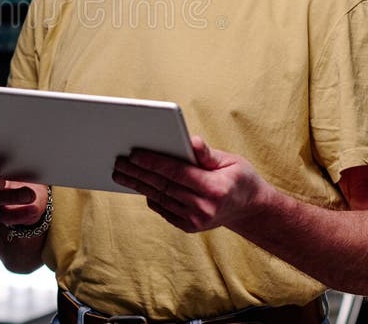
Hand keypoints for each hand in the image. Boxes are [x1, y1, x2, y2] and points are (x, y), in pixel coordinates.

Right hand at [0, 143, 48, 226]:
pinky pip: (7, 216)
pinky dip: (21, 214)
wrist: (33, 191)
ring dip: (13, 197)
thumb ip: (26, 146)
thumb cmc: (30, 166)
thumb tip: (36, 136)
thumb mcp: (29, 154)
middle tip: (1, 180)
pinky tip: (34, 209)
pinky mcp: (5, 213)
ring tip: (30, 195)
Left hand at [112, 135, 264, 232]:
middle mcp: (204, 208)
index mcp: (214, 188)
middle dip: (138, 172)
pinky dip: (150, 195)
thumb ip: (207, 153)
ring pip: (160, 198)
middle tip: (118, 161)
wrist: (249, 209)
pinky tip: (138, 184)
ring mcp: (195, 220)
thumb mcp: (231, 161)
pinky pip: (163, 208)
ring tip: (121, 172)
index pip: (176, 172)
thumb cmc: (240, 178)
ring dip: (138, 184)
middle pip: (163, 185)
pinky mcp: (189, 226)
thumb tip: (191, 140)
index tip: (134, 153)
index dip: (153, 162)